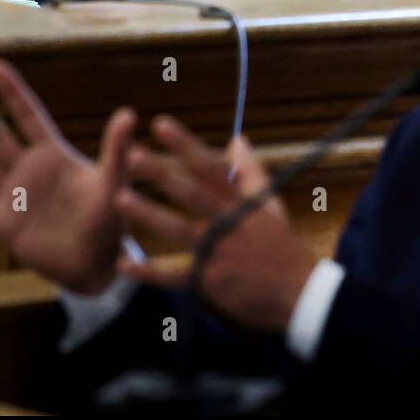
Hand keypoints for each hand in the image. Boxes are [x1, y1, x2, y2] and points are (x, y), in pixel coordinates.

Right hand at [0, 58, 134, 295]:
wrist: (97, 264)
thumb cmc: (110, 221)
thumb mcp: (114, 183)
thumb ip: (116, 150)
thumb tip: (129, 114)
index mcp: (54, 156)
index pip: (29, 116)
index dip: (12, 92)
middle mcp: (29, 171)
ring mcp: (13, 197)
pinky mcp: (4, 225)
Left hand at [116, 116, 319, 333]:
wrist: (300, 294)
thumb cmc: (283, 246)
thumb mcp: (271, 205)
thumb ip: (251, 171)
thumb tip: (236, 139)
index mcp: (241, 202)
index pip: (209, 166)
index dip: (185, 145)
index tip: (160, 125)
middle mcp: (227, 223)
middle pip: (190, 193)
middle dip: (161, 173)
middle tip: (131, 154)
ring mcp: (217, 253)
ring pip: (177, 229)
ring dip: (148, 213)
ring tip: (119, 197)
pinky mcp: (209, 282)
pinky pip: (174, 276)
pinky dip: (148, 271)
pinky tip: (123, 264)